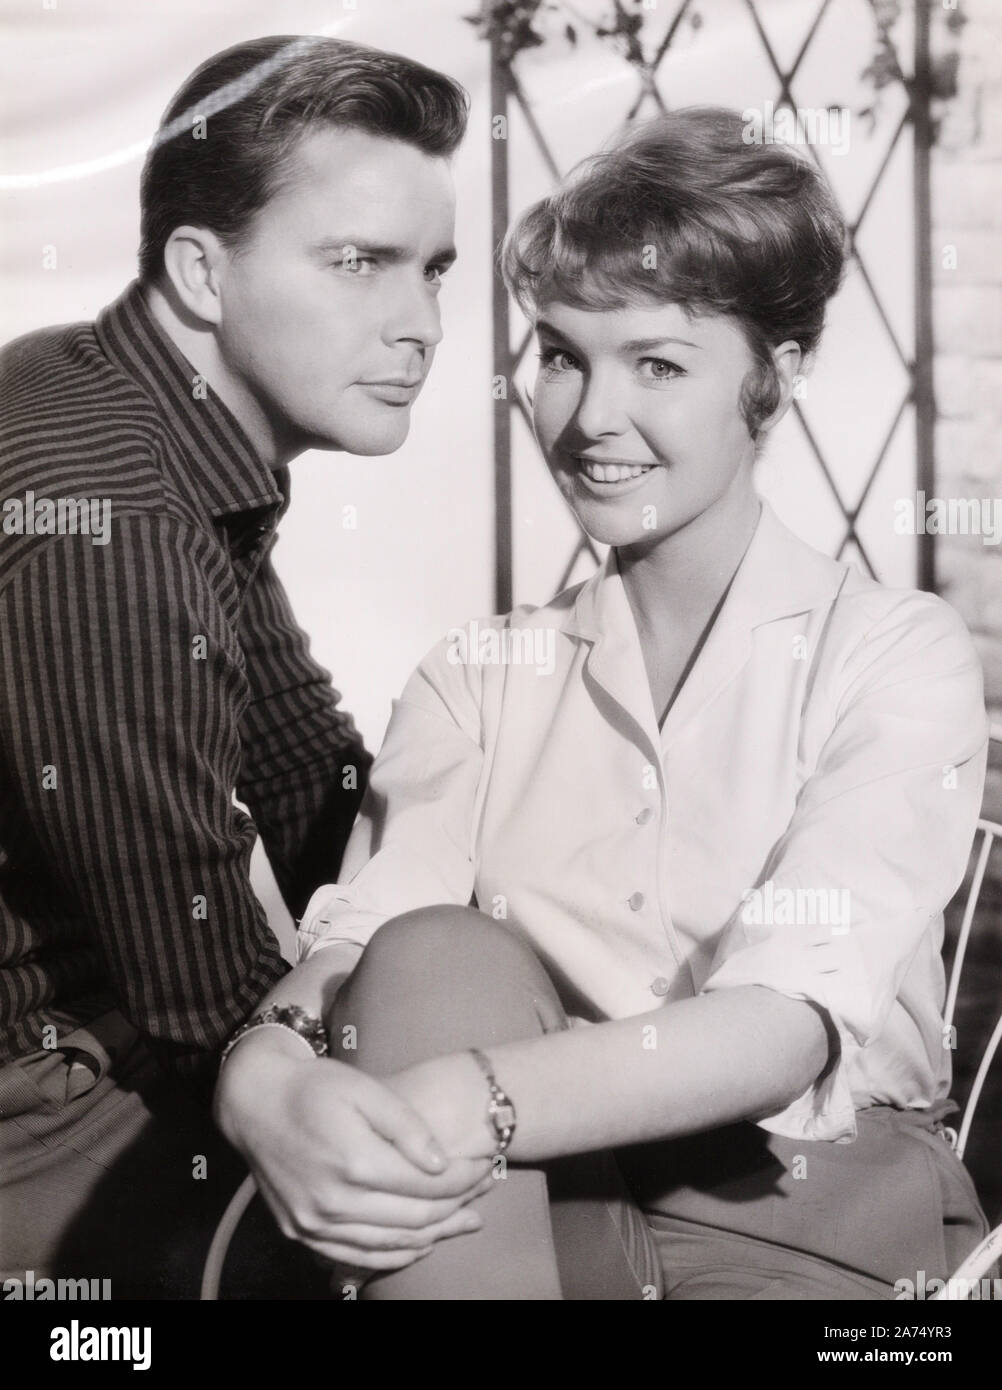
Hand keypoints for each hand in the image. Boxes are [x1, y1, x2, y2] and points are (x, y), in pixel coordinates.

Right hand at [214, 1028, 492, 1269]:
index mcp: (354, 1162)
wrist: (254, 1103)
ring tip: (468, 1219)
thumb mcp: (365, 1089)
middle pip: (416, 1218)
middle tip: (487, 1189)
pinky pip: (359, 1257)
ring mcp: (315, 1223)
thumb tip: (442, 1163)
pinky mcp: (302, 1233)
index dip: (466, 1177)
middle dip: (459, 1204)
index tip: (488, 1164)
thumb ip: (407, 1127)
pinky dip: (396, 1254)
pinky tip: (422, 1242)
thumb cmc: (314, 1088)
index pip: (428, 1184)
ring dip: (436, 1235)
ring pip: (392, 1245)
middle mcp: (334, 1202)